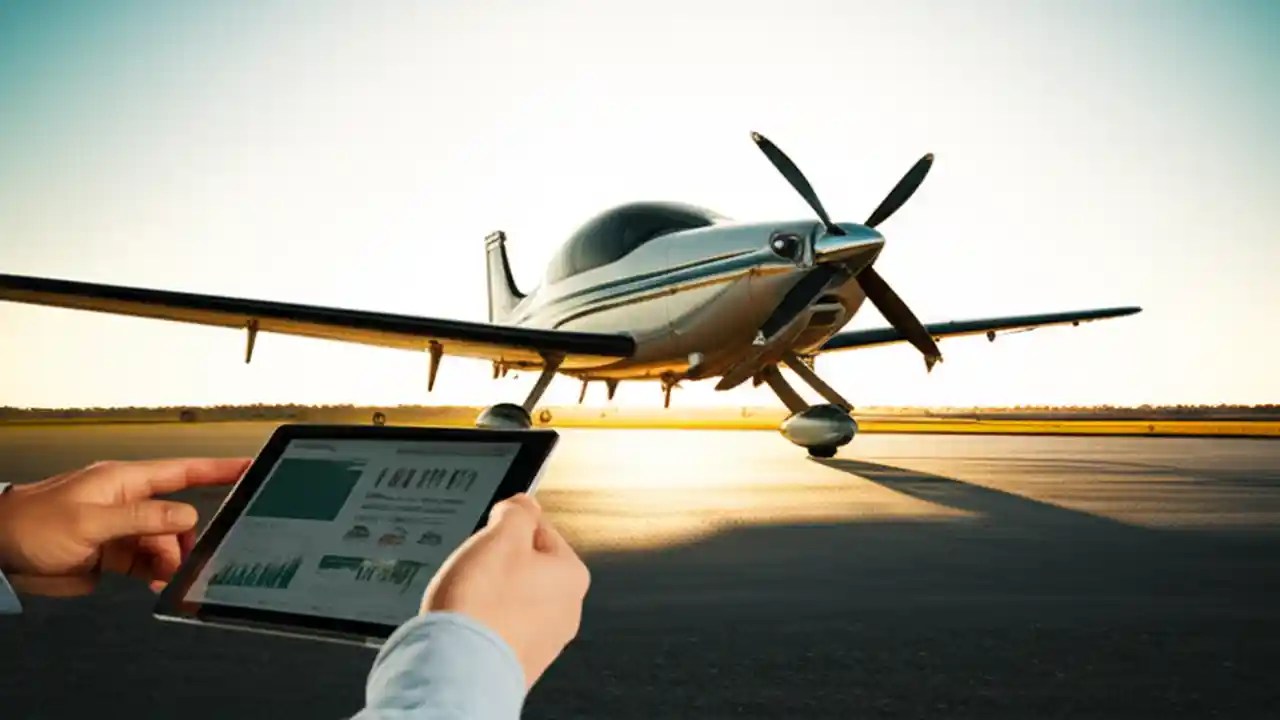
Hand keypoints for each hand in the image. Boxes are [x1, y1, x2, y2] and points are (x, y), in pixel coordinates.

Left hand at [0, 457, 249, 596]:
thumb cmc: (32, 524)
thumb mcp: (90, 520)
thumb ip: (142, 517)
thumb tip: (186, 517)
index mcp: (125, 481)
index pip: (183, 471)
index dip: (219, 469)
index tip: (250, 469)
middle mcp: (128, 502)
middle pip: (178, 516)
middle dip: (189, 537)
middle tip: (190, 559)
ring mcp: (122, 528)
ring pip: (166, 543)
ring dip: (171, 560)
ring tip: (165, 576)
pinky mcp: (114, 553)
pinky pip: (149, 561)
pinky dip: (158, 572)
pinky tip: (157, 582)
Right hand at [422, 493, 589, 688]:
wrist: (457, 674)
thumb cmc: (482, 607)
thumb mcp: (500, 537)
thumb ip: (517, 512)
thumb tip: (523, 503)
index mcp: (571, 575)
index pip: (540, 530)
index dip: (507, 526)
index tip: (488, 532)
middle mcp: (566, 610)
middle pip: (524, 566)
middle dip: (495, 563)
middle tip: (473, 569)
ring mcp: (543, 640)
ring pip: (508, 598)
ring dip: (485, 595)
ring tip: (467, 601)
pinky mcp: (517, 662)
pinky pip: (497, 628)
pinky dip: (481, 623)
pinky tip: (466, 624)